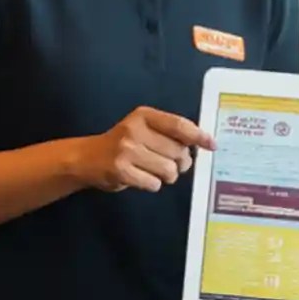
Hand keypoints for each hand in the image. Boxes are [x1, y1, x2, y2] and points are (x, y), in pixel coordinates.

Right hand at [74, 106, 214, 191]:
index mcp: (144, 115)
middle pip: (177, 152)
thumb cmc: (123, 144)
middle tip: (172, 164)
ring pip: (168, 170)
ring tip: (154, 171)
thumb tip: (199, 146)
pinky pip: (153, 183)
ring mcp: (126, 150)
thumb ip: (168, 133)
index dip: (198, 136)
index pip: (179, 125)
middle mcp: (134, 129)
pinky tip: (141, 177)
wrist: (87, 158)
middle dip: (180, 163)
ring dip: (166, 176)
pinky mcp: (121, 170)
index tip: (211, 144)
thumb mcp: (143, 129)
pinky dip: (152, 184)